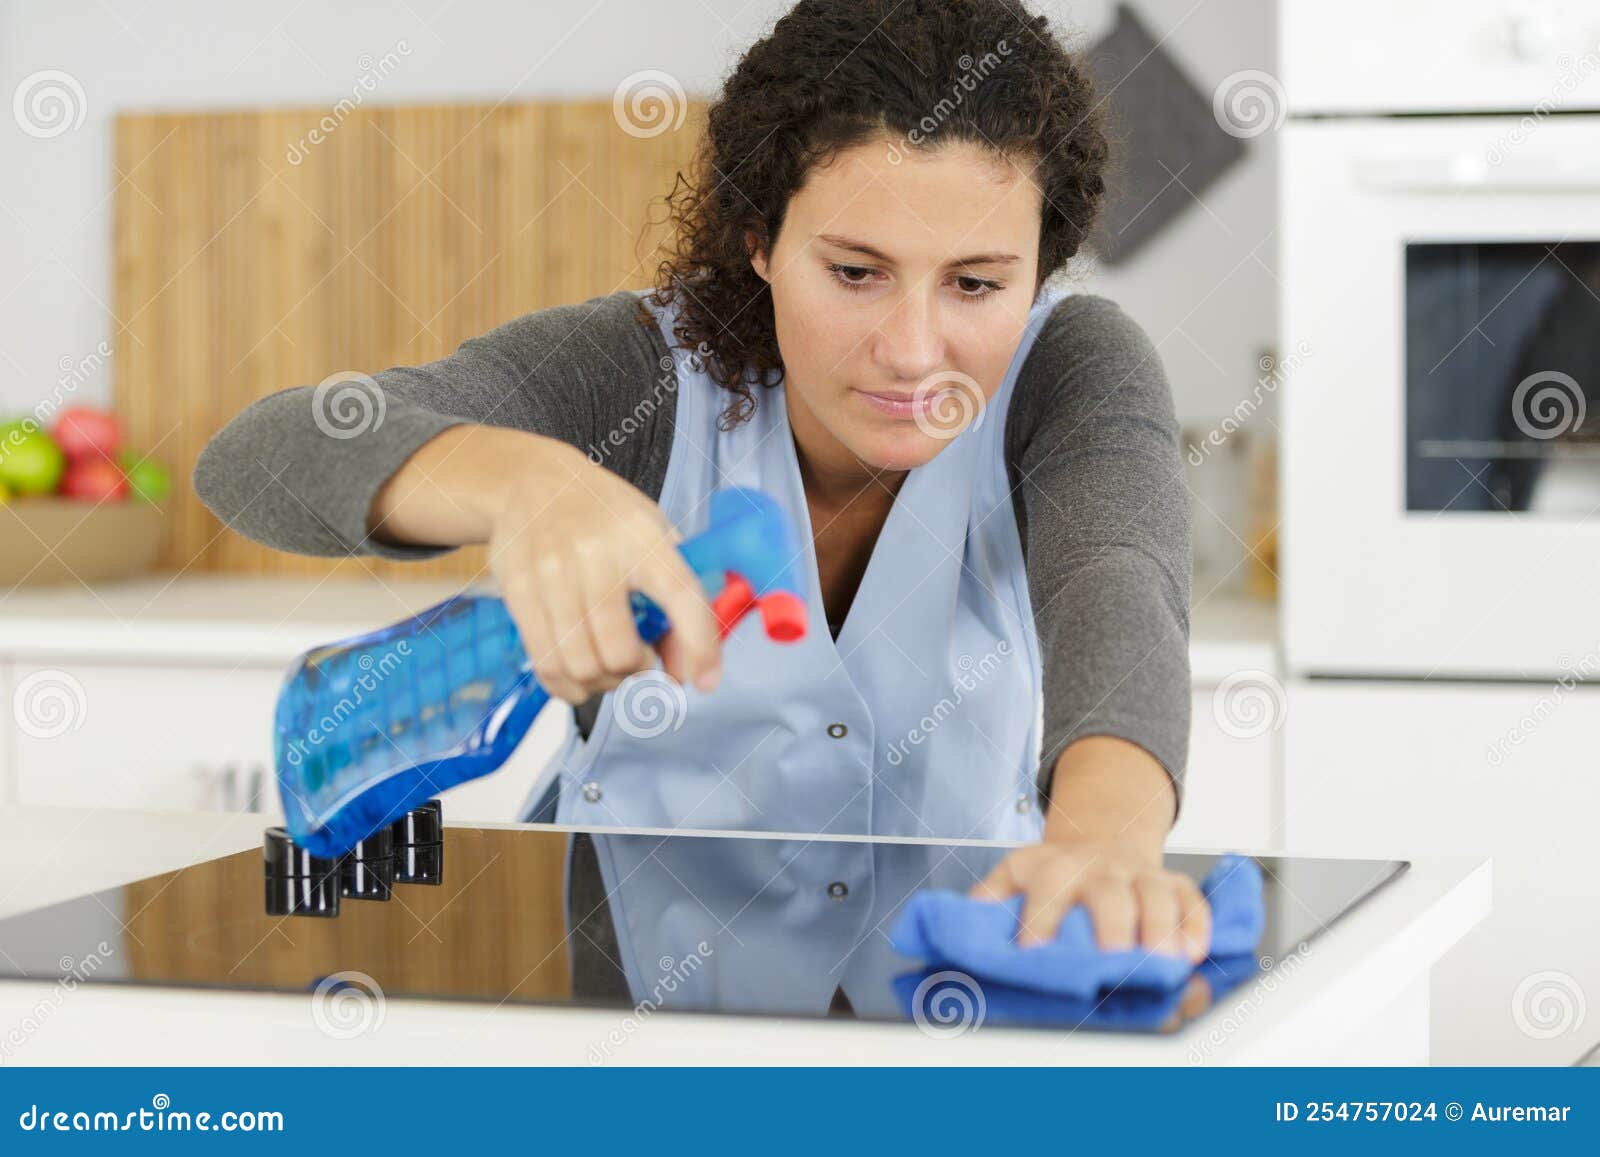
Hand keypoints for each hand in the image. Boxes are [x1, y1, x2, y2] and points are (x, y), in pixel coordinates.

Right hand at [485, 441, 722, 705]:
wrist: (534, 482)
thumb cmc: (606, 515)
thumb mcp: (654, 536)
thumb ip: (676, 599)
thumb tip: (683, 671)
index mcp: (644, 539)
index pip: (682, 597)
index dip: (699, 646)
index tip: (705, 681)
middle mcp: (597, 556)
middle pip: (619, 652)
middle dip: (635, 671)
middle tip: (638, 661)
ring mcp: (551, 575)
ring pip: (581, 665)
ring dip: (602, 682)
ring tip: (608, 668)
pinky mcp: (518, 592)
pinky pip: (545, 663)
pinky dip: (568, 686)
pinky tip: (580, 676)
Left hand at [970, 837, 1211, 963]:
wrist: (1100, 838)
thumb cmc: (1052, 875)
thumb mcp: (1013, 877)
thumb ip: (987, 904)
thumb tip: (955, 935)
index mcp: (1053, 867)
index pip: (1045, 887)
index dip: (1039, 917)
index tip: (1033, 950)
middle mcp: (1099, 867)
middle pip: (1108, 893)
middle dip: (1111, 926)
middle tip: (1112, 961)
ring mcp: (1139, 874)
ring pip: (1156, 895)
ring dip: (1161, 929)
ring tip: (1163, 962)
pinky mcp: (1174, 883)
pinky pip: (1192, 899)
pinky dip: (1196, 924)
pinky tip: (1194, 951)